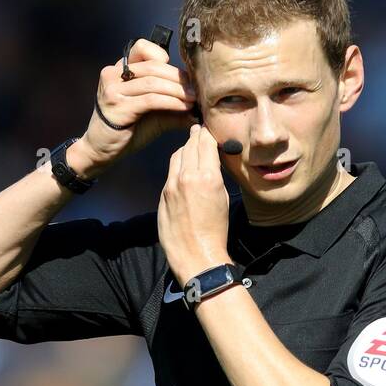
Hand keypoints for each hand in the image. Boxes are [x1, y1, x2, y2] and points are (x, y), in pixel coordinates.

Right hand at [77, 37, 198, 173]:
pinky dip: (171, 102)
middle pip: (153, 67)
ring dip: (178, 91)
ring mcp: (113, 90)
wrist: (101, 150)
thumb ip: (171, 104)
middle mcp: (113, 74)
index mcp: (119, 69)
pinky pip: (150, 100)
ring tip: (193, 99)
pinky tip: (184, 107)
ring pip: (153, 83)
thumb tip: (200, 106)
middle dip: (178, 78)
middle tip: (196, 89)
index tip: (180, 75)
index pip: (142, 48)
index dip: (164, 57)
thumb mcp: (151, 113)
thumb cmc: (127, 130)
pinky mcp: (118, 107)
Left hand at [158, 123, 230, 286]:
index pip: (205, 142)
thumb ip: (214, 175)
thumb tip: (209, 160)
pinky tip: (182, 168)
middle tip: (199, 130)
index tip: (209, 129)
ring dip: (185, 149)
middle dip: (196, 137)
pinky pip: (170, 173)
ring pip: (177, 156)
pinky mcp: (163, 196)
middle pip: (190, 145)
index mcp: (207, 177)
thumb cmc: (216, 231)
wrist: (197, 256)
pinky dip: (177, 167)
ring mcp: (172, 186)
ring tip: (191, 146)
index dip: (207, 133)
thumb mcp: (222, 198)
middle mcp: (187, 177)